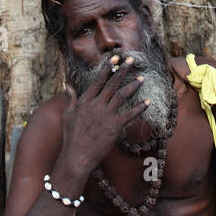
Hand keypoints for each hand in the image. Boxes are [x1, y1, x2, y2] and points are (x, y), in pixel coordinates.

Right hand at [60, 55, 147, 175]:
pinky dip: (139, 108)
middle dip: (122, 71)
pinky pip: (130, 115)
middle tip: (132, 60)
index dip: (107, 69)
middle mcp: (95, 106)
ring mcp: (105, 116)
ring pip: (122, 96)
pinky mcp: (114, 127)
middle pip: (112, 84)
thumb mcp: (68, 115)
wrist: (77, 157)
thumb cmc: (71, 137)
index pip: (98, 81)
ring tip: (142, 78)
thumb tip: (67, 85)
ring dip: (133, 86)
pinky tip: (148, 102)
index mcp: (84, 102)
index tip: (115, 59)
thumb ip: (70, 99)